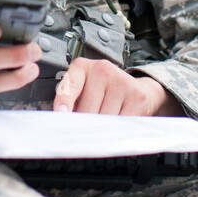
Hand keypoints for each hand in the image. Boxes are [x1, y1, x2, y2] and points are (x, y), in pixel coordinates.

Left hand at [52, 58, 182, 115]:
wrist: (135, 88)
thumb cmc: (102, 91)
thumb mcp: (82, 89)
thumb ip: (70, 102)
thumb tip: (63, 122)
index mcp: (82, 67)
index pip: (71, 84)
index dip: (64, 100)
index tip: (61, 113)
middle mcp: (102, 70)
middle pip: (87, 110)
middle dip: (85, 124)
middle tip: (87, 125)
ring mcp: (121, 82)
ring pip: (105, 119)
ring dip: (102, 128)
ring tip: (104, 120)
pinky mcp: (136, 95)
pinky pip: (122, 123)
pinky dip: (117, 129)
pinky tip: (117, 121)